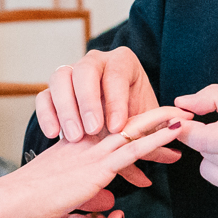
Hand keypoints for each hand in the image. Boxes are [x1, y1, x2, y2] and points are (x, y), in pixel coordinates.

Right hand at [2, 107, 186, 217]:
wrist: (18, 198)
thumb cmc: (36, 197)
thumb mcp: (70, 189)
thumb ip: (92, 187)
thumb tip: (112, 195)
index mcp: (83, 143)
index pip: (117, 127)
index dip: (141, 121)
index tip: (163, 119)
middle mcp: (91, 141)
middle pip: (130, 121)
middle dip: (158, 116)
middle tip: (184, 110)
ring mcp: (95, 151)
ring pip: (135, 128)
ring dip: (164, 121)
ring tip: (188, 114)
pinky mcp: (98, 166)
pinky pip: (133, 148)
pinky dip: (157, 138)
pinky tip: (175, 132)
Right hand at [37, 47, 161, 141]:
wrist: (111, 125)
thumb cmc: (132, 124)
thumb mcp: (144, 130)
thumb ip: (153, 141)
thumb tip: (173, 156)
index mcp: (123, 62)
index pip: (116, 75)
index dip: (115, 101)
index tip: (116, 128)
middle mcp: (95, 62)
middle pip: (85, 70)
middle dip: (88, 101)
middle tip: (92, 130)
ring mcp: (71, 73)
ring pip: (59, 78)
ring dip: (66, 108)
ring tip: (75, 137)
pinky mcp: (53, 91)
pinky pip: (43, 96)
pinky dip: (47, 115)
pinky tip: (54, 135)